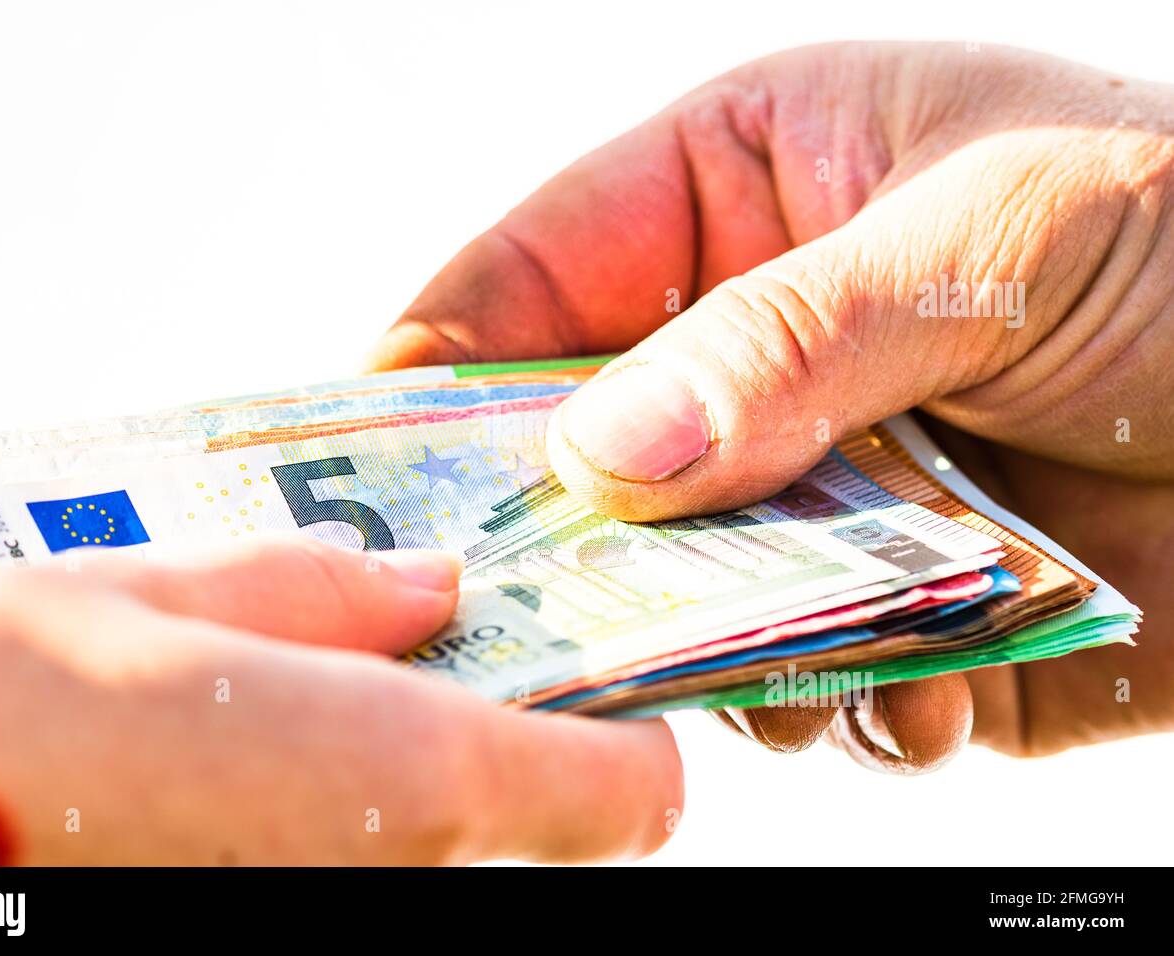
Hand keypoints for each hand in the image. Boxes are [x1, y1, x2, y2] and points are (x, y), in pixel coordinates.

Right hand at [0, 539, 681, 863]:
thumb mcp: (144, 599)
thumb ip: (310, 593)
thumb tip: (422, 586)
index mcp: (399, 783)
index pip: (625, 792)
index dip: (627, 727)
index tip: (590, 666)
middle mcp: (389, 882)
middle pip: (526, 817)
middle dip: (504, 729)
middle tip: (439, 640)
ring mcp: (328, 913)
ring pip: (437, 843)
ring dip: (414, 768)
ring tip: (325, 683)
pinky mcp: (270, 913)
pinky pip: (352, 861)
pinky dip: (339, 810)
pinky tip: (250, 755)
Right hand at [368, 42, 1173, 770]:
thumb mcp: (991, 237)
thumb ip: (787, 342)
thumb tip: (606, 457)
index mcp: (748, 195)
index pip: (535, 272)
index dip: (439, 361)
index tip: (360, 457)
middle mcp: (756, 347)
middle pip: (582, 450)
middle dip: (563, 532)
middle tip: (521, 611)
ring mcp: (815, 482)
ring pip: (677, 585)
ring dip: (714, 639)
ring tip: (779, 660)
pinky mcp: (887, 598)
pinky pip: (799, 673)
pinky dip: (842, 699)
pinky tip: (928, 684)